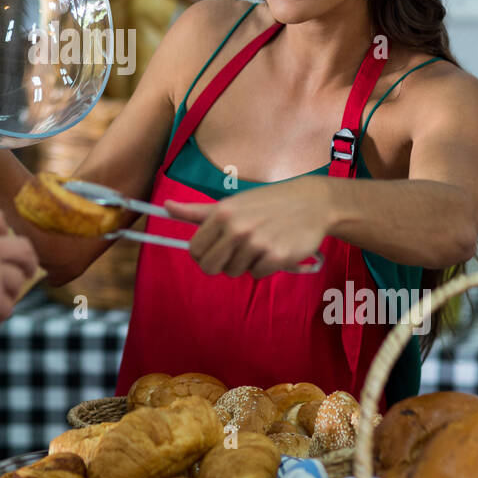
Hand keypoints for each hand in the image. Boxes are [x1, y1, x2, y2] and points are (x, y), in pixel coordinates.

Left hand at [162, 180, 330, 277]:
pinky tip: (274, 248)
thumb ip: (197, 212)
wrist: (312, 203)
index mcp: (222, 214)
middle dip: (220, 264)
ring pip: (234, 272)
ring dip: (245, 263)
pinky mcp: (277, 256)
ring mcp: (257, 243)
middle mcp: (237, 228)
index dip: (202, 254)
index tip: (215, 249)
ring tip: (259, 243)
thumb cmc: (266, 202)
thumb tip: (166, 207)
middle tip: (236, 251)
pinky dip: (264, 267)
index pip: (195, 249)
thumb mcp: (231, 203)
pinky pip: (257, 275)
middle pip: (210, 266)